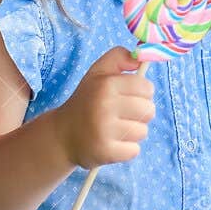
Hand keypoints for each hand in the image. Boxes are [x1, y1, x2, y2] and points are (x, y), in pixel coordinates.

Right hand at [53, 46, 155, 167]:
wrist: (61, 135)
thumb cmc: (86, 101)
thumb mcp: (97, 72)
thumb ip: (119, 57)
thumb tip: (140, 59)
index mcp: (106, 85)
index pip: (147, 88)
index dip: (141, 93)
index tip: (128, 97)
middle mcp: (105, 106)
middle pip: (149, 110)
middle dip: (138, 113)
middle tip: (120, 115)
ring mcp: (104, 130)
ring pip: (142, 131)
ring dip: (131, 132)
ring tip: (113, 129)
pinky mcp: (105, 151)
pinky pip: (134, 151)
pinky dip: (125, 149)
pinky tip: (111, 143)